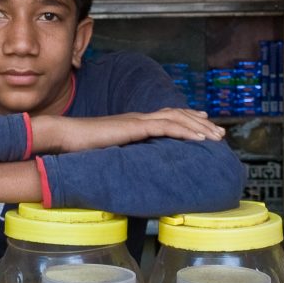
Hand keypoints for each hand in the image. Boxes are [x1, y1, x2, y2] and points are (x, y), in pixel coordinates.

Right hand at [32, 109, 224, 153]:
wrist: (64, 136)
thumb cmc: (79, 146)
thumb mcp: (106, 151)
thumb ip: (121, 154)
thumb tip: (128, 167)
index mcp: (132, 122)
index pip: (166, 116)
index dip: (187, 118)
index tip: (204, 124)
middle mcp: (138, 118)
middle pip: (177, 115)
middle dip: (201, 123)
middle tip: (220, 132)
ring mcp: (136, 121)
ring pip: (177, 119)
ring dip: (200, 126)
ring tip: (217, 136)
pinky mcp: (134, 128)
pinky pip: (166, 127)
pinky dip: (185, 131)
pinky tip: (199, 138)